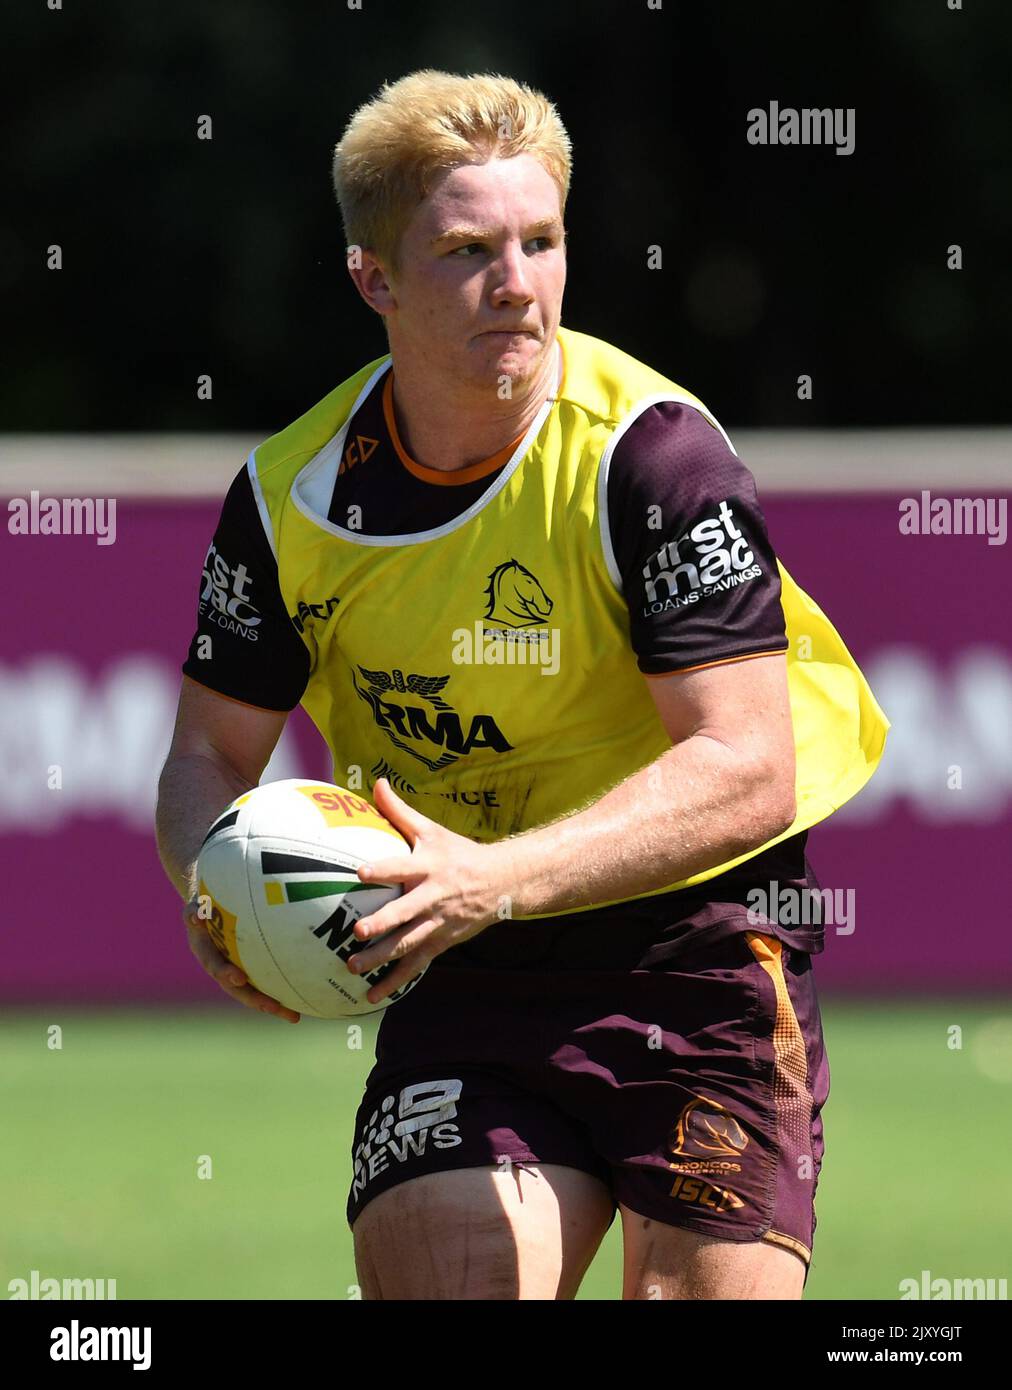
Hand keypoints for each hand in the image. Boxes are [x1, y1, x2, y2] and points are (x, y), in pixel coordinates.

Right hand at [184, 895, 299, 1022]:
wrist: (210, 912)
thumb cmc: (205, 907)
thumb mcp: (197, 907)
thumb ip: (196, 911)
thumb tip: (196, 915)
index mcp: (207, 955)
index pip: (216, 967)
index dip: (226, 974)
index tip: (240, 978)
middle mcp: (222, 969)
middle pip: (238, 990)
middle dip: (256, 1000)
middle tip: (273, 1007)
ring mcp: (237, 973)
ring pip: (255, 993)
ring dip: (273, 1006)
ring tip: (293, 1017)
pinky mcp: (252, 972)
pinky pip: (267, 983)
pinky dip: (283, 994)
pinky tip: (304, 1001)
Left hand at [346, 779, 512, 1003]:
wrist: (502, 884)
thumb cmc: (459, 853)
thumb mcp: (432, 830)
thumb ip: (399, 811)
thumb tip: (375, 782)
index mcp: (428, 867)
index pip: (403, 866)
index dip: (383, 868)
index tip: (360, 872)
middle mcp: (432, 897)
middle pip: (405, 912)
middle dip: (382, 923)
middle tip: (357, 931)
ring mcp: (437, 923)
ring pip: (408, 944)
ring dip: (381, 958)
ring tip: (353, 966)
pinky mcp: (440, 943)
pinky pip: (415, 965)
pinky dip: (395, 982)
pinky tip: (372, 997)